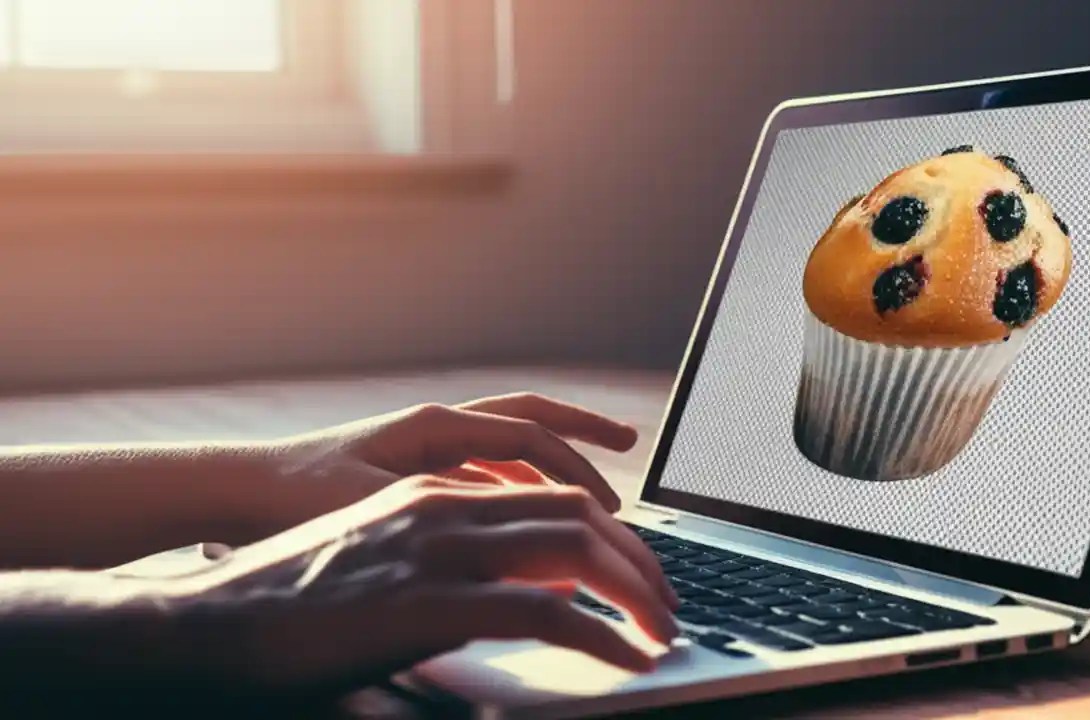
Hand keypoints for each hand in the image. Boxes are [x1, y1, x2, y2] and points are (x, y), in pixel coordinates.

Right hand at [183, 478, 679, 695]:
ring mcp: (438, 549)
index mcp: (432, 493)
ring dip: (633, 587)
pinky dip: (598, 632)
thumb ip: (458, 576)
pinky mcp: (430, 602)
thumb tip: (532, 602)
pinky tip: (622, 656)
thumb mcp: (384, 571)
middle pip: (578, 512)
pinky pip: (545, 610)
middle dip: (637, 557)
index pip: (550, 494)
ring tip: (662, 627)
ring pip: (575, 548)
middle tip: (665, 602)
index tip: (638, 568)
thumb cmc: (288, 609)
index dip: (609, 530)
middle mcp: (443, 505)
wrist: (207, 626)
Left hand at [254, 393, 639, 535]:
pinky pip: (479, 469)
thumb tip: (520, 541)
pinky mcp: (406, 469)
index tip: (613, 504)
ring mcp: (421, 445)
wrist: (233, 495)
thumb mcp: (376, 512)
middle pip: (528, 418)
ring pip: (504, 444)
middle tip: (629, 443)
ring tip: (588, 486)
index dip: (578, 468)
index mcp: (433, 427)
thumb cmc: (295, 501)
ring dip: (550, 462)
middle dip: (582, 431)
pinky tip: (525, 513)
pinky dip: (514, 485)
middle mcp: (433, 426)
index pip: (529, 436)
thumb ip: (450, 519)